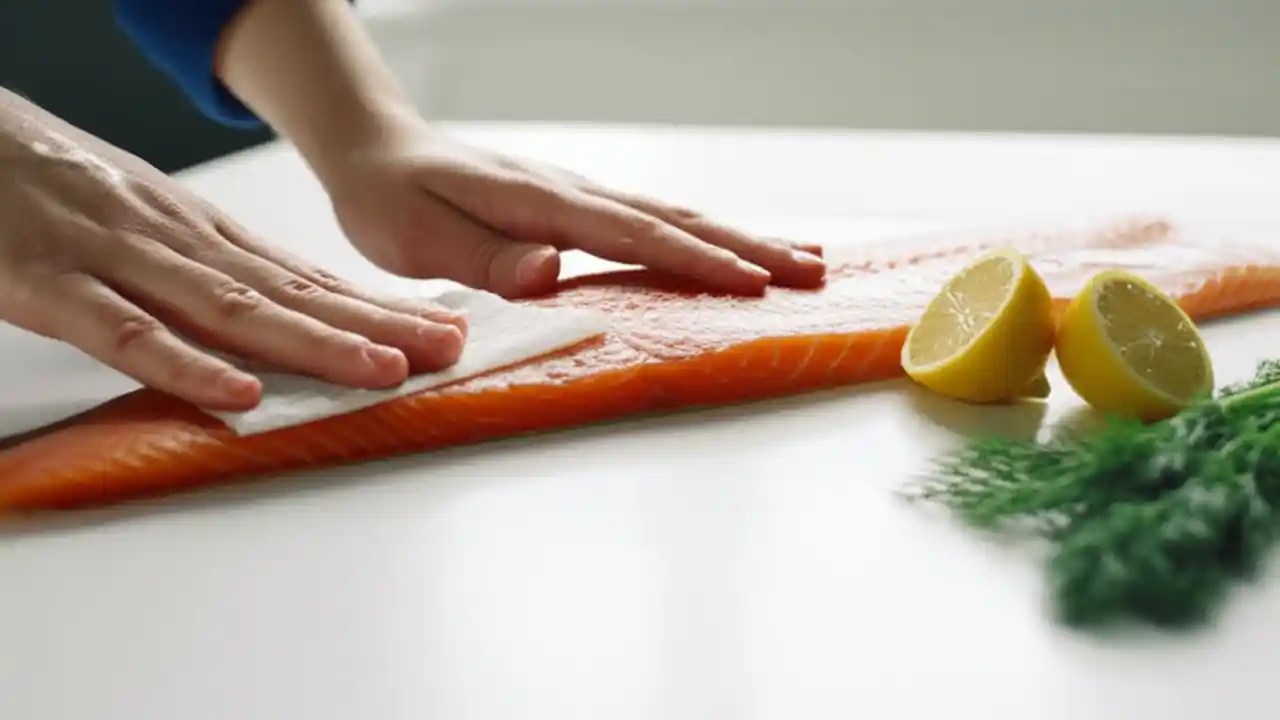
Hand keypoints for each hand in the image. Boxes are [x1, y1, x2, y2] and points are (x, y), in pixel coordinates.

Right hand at [0, 89, 465, 410]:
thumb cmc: (52, 186)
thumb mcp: (147, 222)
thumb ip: (206, 270)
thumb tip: (275, 320)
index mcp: (201, 233)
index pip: (307, 278)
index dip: (377, 308)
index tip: (442, 330)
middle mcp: (178, 242)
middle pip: (292, 293)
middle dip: (375, 325)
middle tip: (447, 351)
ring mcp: (118, 261)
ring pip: (231, 309)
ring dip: (313, 344)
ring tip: (383, 370)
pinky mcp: (50, 286)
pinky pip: (124, 334)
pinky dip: (185, 365)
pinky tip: (240, 392)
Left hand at [316, 113, 826, 297]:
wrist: (379, 150)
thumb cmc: (390, 198)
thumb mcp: (416, 236)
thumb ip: (485, 255)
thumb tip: (554, 268)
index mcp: (543, 204)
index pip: (634, 235)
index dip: (696, 260)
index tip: (754, 284)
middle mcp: (574, 193)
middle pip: (677, 219)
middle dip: (748, 248)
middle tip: (814, 272)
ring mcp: (582, 194)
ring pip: (676, 216)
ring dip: (740, 239)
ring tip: (802, 259)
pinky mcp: (579, 204)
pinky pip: (655, 220)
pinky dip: (704, 234)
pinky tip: (730, 247)